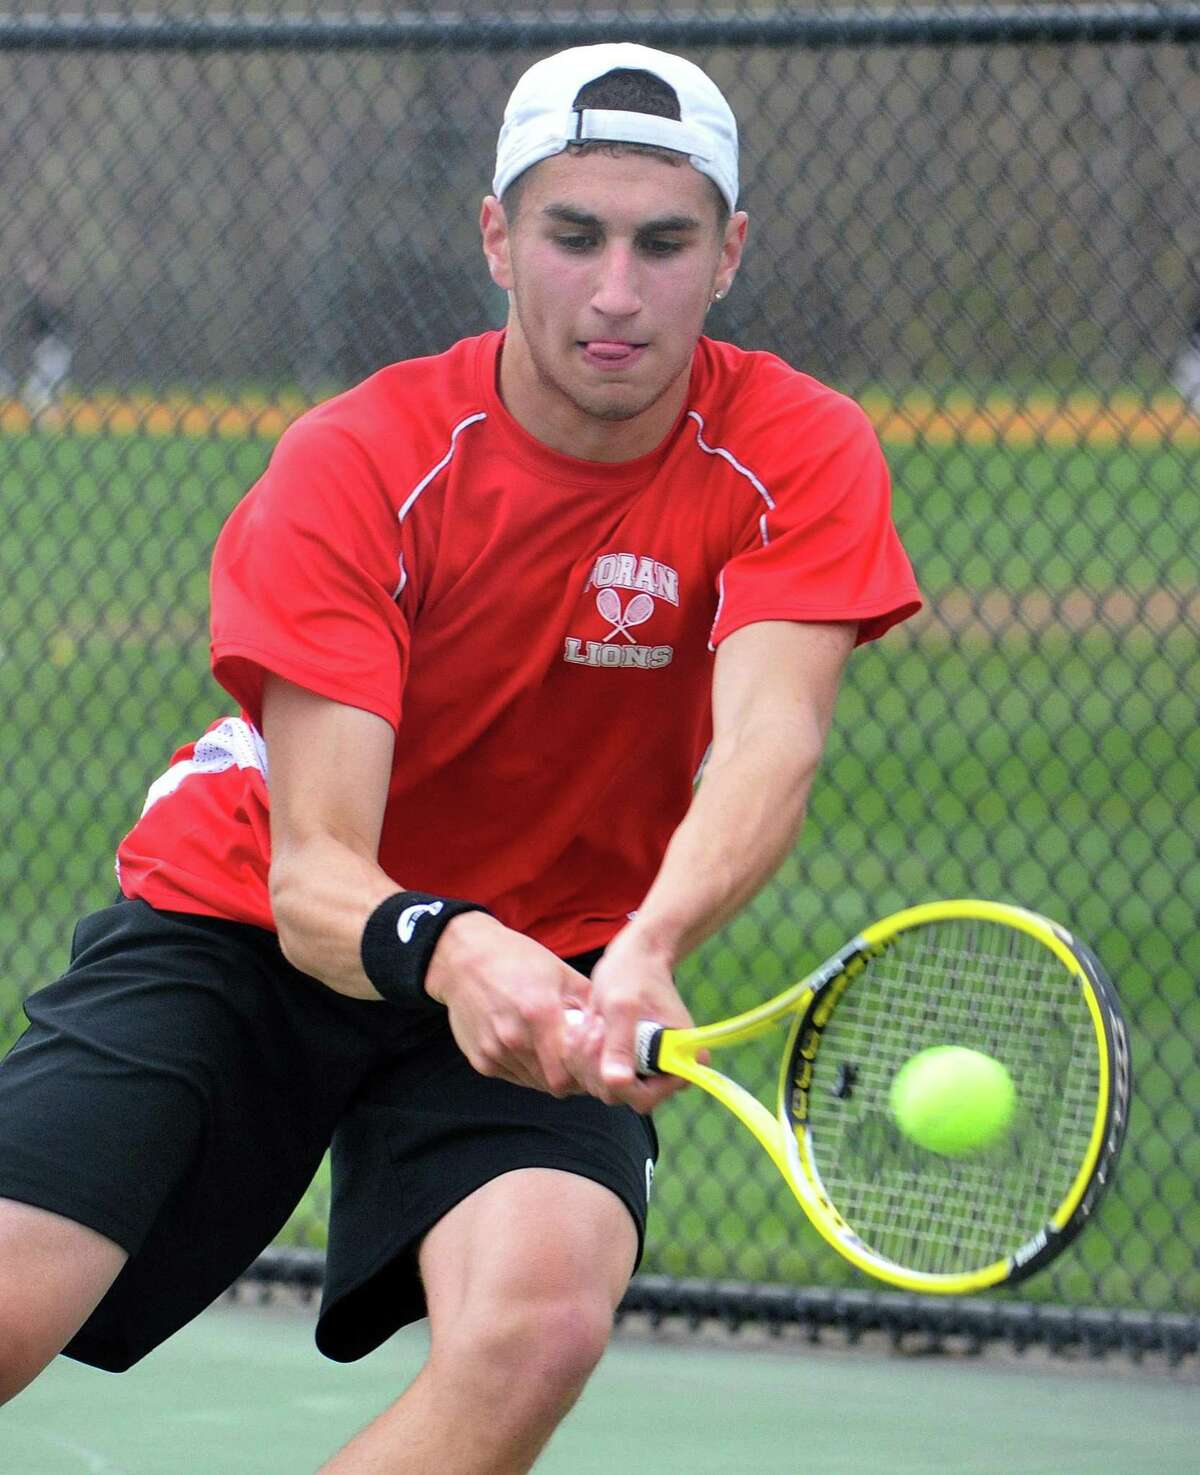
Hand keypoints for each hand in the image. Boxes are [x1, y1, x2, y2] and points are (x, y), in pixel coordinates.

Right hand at [426, 912, 589, 1097]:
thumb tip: (614, 1029)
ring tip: (553, 1050)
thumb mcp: (560, 972)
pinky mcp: (480, 1059)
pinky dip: (527, 1069)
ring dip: (549, 1074)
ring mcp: (494, 1051)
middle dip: (571, 1078)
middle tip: (578, 1061)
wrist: (463, 958)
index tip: (593, 1065)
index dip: (585, 1074)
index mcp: (540, 1014)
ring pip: (534, 1083)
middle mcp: (514, 1038)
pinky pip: (514, 1076)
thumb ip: (589, 1003)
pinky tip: (529, 1046)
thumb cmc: (516, 960)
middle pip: (554, 1083)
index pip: (570, 1072)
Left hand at [567, 923, 694, 1112]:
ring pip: (602, 1087)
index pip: (648, 1097)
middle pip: (621, 1095)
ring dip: (586, 1056)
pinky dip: (580, 1054)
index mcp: (678, 1059)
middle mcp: (663, 1070)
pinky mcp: (622, 1063)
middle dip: (597, 1063)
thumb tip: (616, 1083)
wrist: (633, 957)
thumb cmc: (633, 974)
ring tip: (592, 1021)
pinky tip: (586, 1026)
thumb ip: (620, 1043)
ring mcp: (641, 1068)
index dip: (621, 1083)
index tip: (606, 1043)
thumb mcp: (622, 1005)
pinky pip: (592, 1075)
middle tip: (596, 1026)